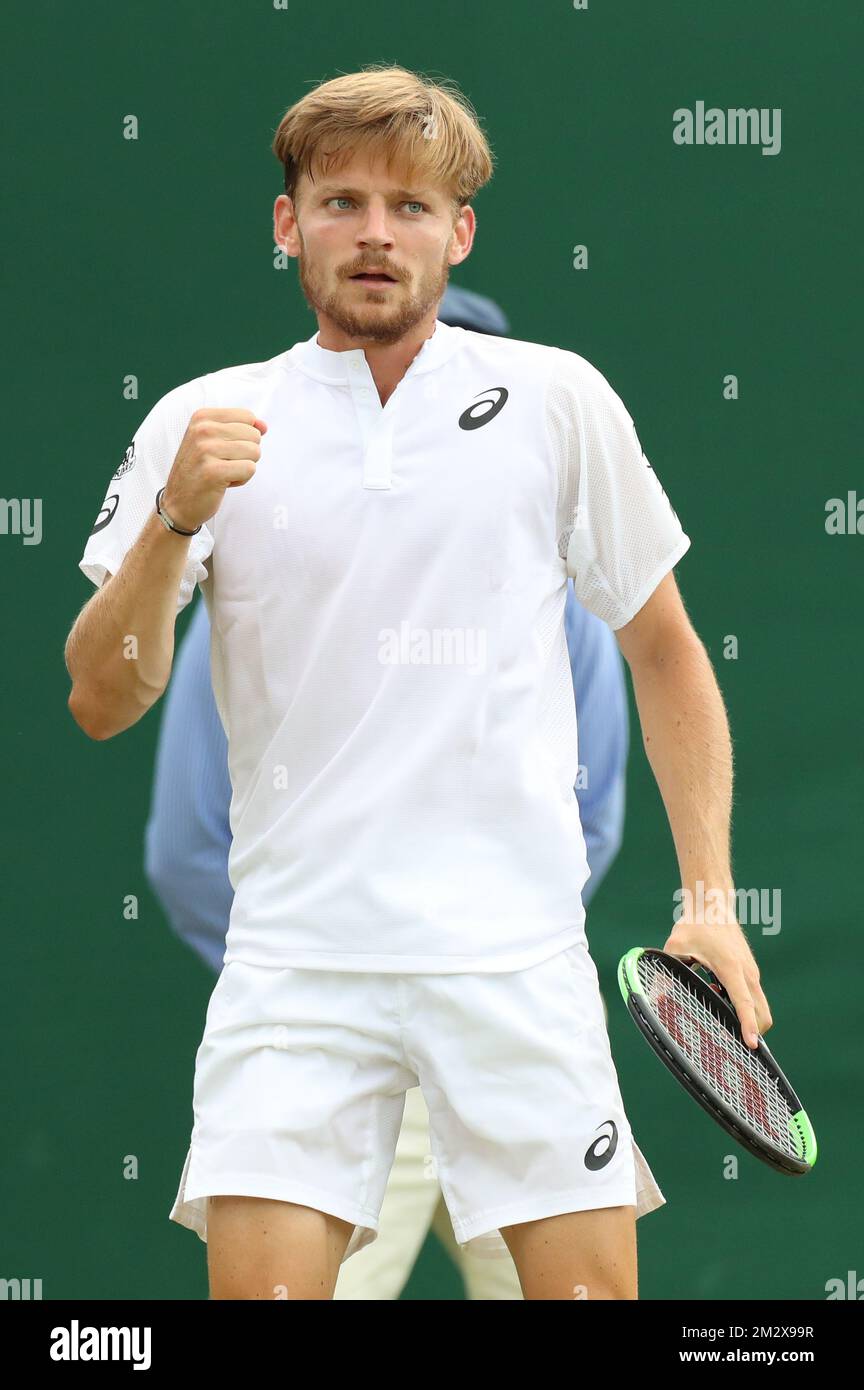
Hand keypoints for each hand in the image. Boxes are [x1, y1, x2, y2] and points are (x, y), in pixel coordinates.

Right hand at [161, 408, 267, 530]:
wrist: (178, 502)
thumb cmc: (200, 470)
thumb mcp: (215, 441)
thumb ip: (241, 428)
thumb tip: (264, 426)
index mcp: (202, 417)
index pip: (248, 416)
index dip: (244, 437)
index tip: (224, 449)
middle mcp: (202, 430)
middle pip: (254, 435)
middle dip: (246, 454)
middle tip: (223, 463)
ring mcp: (206, 450)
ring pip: (255, 452)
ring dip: (244, 467)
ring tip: (223, 473)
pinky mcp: (214, 472)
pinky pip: (250, 469)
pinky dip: (242, 479)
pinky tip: (224, 482)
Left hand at [662, 917, 772, 1049]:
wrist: (713, 905)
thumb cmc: (695, 925)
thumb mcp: (675, 947)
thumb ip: (668, 971)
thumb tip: (656, 996)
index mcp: (730, 967)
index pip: (744, 1002)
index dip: (748, 1025)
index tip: (752, 1045)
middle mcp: (747, 972)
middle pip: (762, 1012)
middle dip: (754, 1031)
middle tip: (732, 1043)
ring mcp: (752, 972)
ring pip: (760, 1007)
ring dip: (746, 1018)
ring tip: (716, 1009)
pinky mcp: (750, 971)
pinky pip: (754, 998)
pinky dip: (743, 1006)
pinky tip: (717, 994)